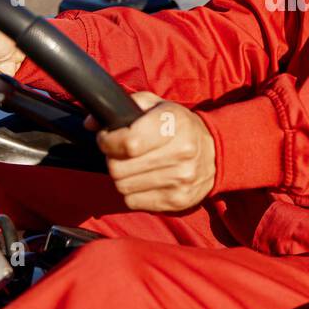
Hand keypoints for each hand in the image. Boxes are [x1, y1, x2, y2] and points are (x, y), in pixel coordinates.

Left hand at [91, 92, 216, 212]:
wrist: (216, 153)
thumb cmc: (180, 127)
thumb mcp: (158, 106)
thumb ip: (125, 107)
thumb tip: (92, 123)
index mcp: (174, 125)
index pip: (128, 143)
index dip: (108, 142)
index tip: (108, 139)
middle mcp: (180, 153)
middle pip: (119, 168)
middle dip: (113, 160)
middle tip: (122, 153)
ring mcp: (180, 180)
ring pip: (123, 187)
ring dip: (123, 177)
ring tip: (135, 166)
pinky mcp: (177, 200)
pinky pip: (133, 202)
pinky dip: (133, 192)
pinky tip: (145, 180)